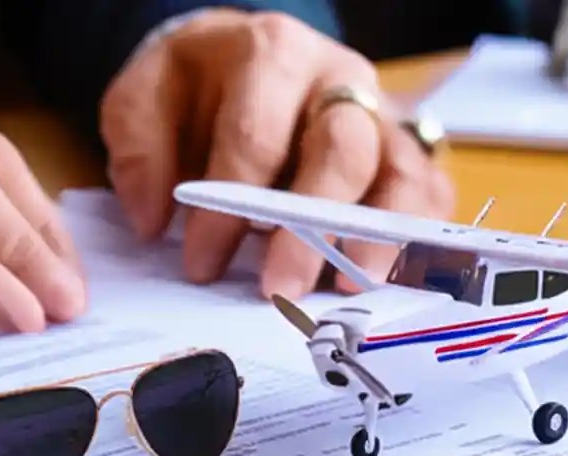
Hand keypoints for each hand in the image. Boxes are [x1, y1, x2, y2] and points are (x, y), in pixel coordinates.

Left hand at [100, 9, 454, 298]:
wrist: (240, 61)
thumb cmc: (195, 88)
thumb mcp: (143, 97)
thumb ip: (137, 149)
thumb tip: (152, 219)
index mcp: (271, 54)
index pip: (255, 139)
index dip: (227, 209)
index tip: (200, 264)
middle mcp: (338, 80)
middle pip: (342, 153)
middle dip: (307, 231)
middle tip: (275, 288)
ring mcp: (380, 116)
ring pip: (400, 173)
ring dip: (375, 239)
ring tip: (345, 288)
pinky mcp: (405, 151)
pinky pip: (429, 192)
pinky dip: (414, 238)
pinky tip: (383, 277)